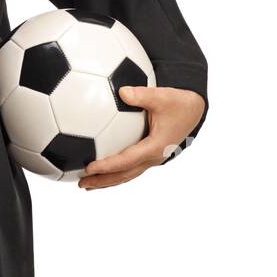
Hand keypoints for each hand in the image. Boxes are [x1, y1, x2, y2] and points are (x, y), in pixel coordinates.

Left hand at [77, 86, 204, 188]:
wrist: (195, 109)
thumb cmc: (179, 102)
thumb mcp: (162, 96)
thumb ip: (142, 94)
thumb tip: (122, 92)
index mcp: (155, 147)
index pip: (126, 161)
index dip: (107, 166)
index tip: (88, 168)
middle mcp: (153, 157)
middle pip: (125, 175)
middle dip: (103, 181)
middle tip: (82, 184)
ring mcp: (153, 157)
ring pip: (128, 174)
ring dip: (108, 180)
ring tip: (88, 184)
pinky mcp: (151, 153)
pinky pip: (131, 166)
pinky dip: (116, 170)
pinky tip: (103, 168)